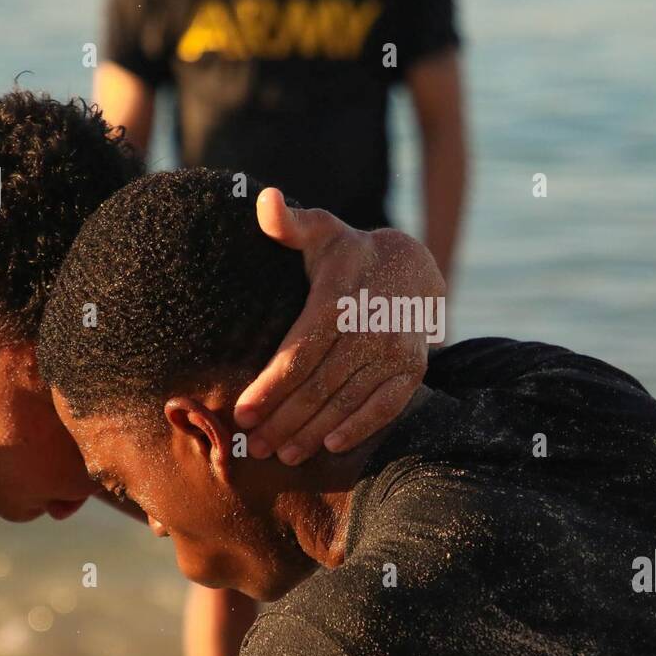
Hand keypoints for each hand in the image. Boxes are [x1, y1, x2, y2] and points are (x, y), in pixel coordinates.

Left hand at [234, 188, 444, 464]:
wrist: (414, 266)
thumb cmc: (349, 253)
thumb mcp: (321, 231)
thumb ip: (290, 223)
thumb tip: (266, 201)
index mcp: (338, 299)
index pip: (298, 354)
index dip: (269, 388)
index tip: (242, 413)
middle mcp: (369, 328)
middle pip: (318, 386)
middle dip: (283, 421)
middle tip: (255, 447)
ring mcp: (394, 351)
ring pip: (346, 401)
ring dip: (312, 432)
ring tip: (283, 454)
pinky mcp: (413, 369)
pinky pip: (385, 406)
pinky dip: (359, 428)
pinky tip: (330, 446)